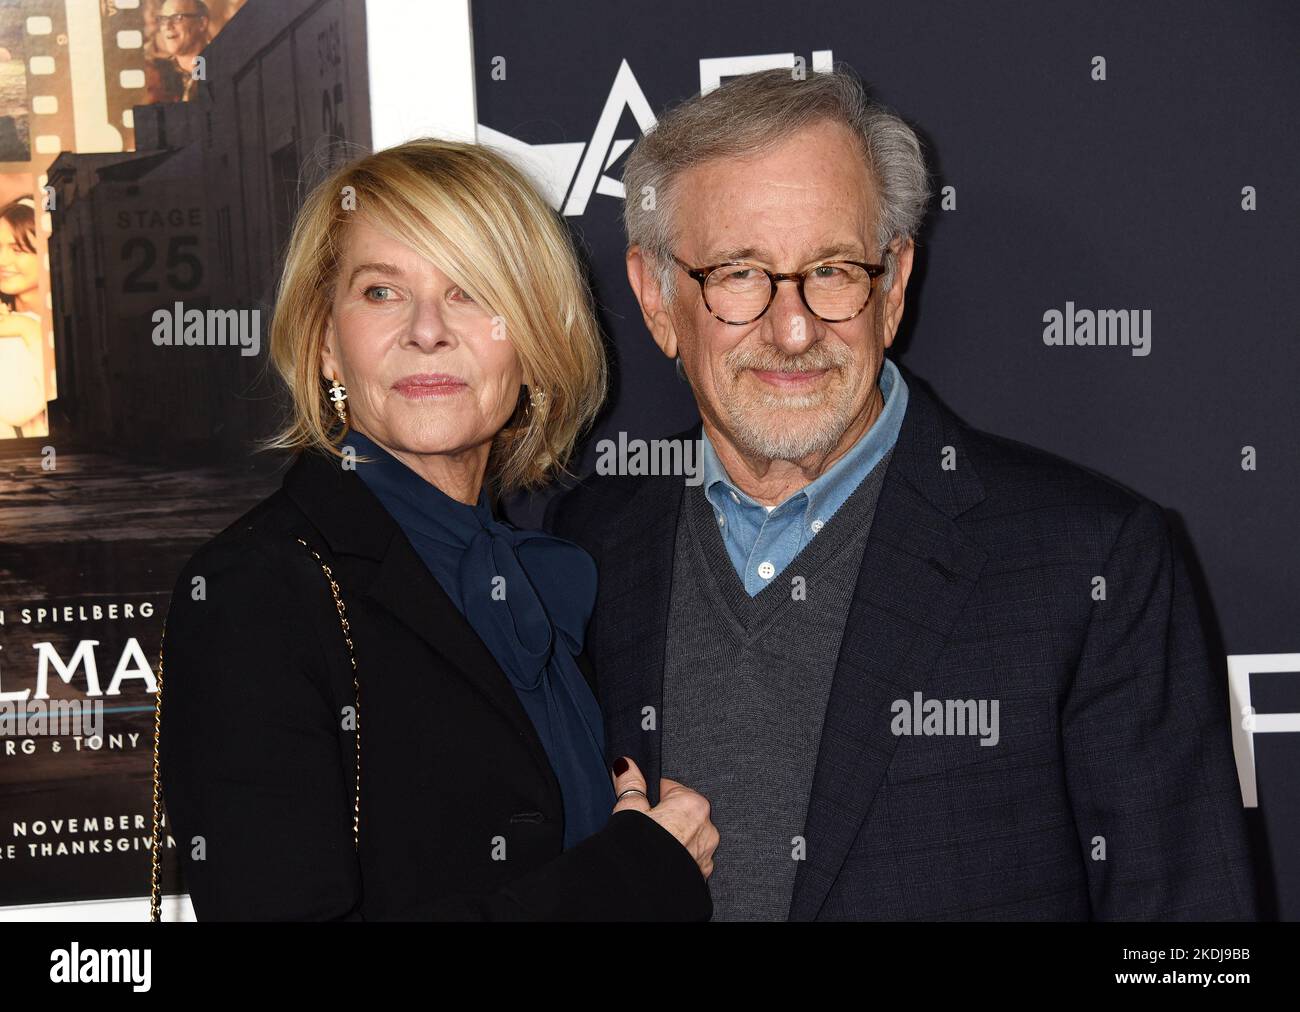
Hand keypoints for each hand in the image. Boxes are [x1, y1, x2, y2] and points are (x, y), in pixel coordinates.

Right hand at [611, 755, 717, 878]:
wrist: (641, 891)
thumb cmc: (638, 847)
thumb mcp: (630, 809)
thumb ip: (630, 784)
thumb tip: (624, 764)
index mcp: (693, 804)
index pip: (671, 788)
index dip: (653, 796)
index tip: (643, 806)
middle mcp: (707, 827)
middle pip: (682, 812)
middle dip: (666, 816)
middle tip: (645, 826)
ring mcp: (707, 852)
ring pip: (689, 836)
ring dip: (675, 838)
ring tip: (651, 846)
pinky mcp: (703, 873)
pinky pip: (691, 857)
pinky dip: (680, 857)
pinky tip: (661, 862)